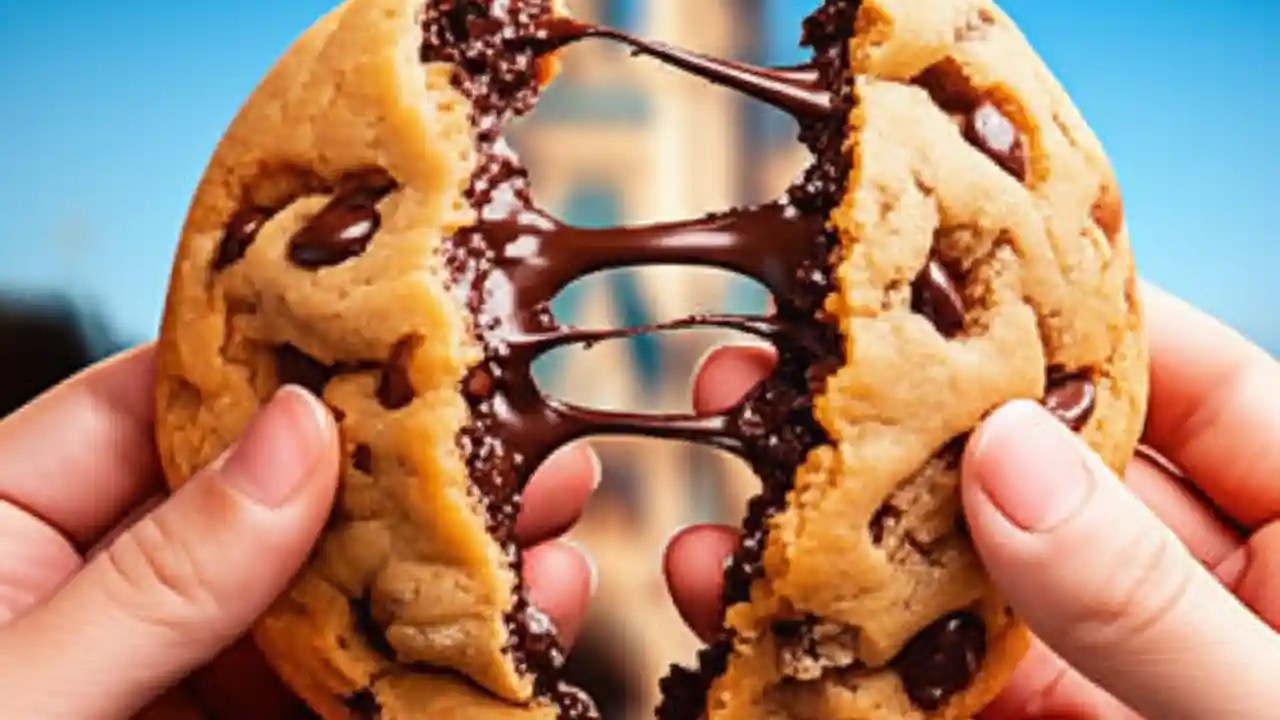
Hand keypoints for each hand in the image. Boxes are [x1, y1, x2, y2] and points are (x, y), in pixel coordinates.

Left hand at [0, 345, 599, 719]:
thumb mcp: (15, 691)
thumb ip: (157, 575)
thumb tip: (292, 436)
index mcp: (14, 528)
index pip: (164, 406)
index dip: (284, 363)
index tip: (402, 330)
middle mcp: (110, 590)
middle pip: (279, 500)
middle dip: (406, 473)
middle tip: (519, 432)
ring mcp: (183, 676)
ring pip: (330, 606)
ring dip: (443, 577)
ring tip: (546, 538)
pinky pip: (343, 702)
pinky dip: (427, 682)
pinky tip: (506, 651)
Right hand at [667, 284, 1279, 718]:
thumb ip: (1150, 599)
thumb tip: (1013, 459)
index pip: (1186, 378)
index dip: (1064, 312)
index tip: (939, 266)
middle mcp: (1213, 585)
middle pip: (1048, 471)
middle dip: (912, 428)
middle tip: (791, 375)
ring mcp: (1123, 669)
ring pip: (978, 585)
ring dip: (856, 549)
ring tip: (736, 500)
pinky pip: (957, 689)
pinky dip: (867, 667)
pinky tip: (773, 629)